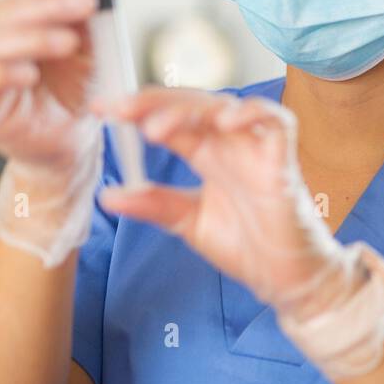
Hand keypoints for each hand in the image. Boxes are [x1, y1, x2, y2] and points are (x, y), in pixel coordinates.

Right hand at [0, 0, 104, 267]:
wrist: (68, 142)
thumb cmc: (76, 92)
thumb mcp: (91, 52)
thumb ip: (91, 22)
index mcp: (19, 18)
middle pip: (11, 9)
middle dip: (50, 3)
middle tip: (85, 2)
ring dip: (33, 38)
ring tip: (68, 42)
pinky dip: (1, 73)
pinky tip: (28, 74)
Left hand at [95, 87, 337, 309]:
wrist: (283, 281)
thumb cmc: (246, 247)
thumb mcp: (187, 223)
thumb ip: (153, 204)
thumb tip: (106, 195)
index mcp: (208, 154)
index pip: (171, 119)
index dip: (137, 110)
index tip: (100, 109)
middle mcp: (231, 145)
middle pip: (194, 105)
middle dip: (155, 102)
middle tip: (119, 110)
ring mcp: (258, 151)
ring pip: (226, 107)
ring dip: (191, 109)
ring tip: (157, 127)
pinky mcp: (283, 164)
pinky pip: (278, 123)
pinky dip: (255, 113)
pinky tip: (225, 120)